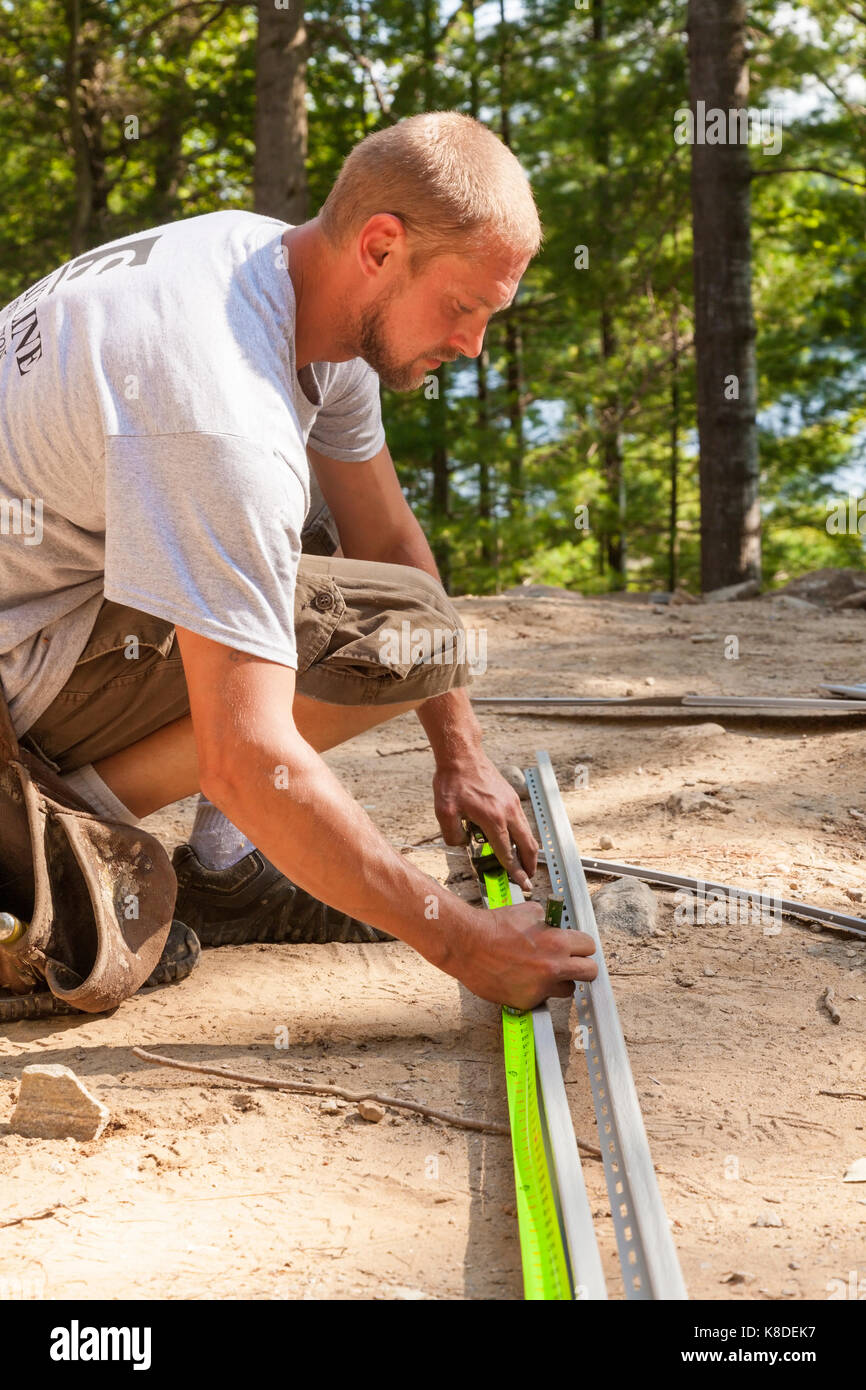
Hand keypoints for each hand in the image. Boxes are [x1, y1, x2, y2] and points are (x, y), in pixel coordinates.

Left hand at [432, 749, 537, 891]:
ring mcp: (512, 803)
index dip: (515, 871)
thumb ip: (453, 835)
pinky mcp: (511, 797)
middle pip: (527, 844)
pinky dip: (522, 835)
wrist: (462, 755)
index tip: (523, 884)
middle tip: (528, 878)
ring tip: (523, 863)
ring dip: (527, 850)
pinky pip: (522, 821)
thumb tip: (462, 843)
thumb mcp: (444, 812)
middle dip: (529, 864)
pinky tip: (514, 840)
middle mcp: (508, 811)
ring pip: (527, 832)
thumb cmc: (453, 781)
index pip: (507, 851)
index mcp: (493, 819)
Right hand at [455, 901, 597, 1009]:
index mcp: (557, 942)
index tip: (577, 946)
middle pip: (590, 972)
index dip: (582, 944)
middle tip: (572, 962)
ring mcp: (540, 987)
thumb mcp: (529, 912)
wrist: (467, 944)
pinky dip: (535, 990)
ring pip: (567, 989)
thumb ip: (550, 922)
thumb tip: (558, 927)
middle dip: (583, 965)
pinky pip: (542, 998)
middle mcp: (553, 967)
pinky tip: (522, 978)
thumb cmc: (495, 926)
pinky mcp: (526, 1001)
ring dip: (560, 980)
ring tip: (543, 971)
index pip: (589, 947)